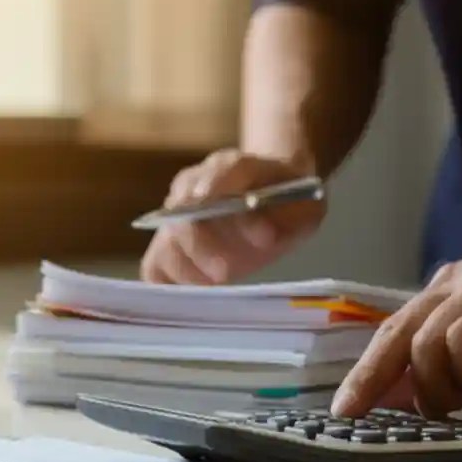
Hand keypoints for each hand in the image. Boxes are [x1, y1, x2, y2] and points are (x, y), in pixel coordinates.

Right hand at [140, 149, 326, 284]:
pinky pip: (155, 267)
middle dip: (201, 245)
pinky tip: (194, 295)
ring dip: (187, 269)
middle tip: (225, 272)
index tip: (257, 233)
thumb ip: (290, 216)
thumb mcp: (306, 205)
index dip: (225, 193)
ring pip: (166, 242)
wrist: (271, 197)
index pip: (222, 171)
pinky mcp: (171, 246)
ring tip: (213, 287)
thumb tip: (262, 236)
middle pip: (182, 212)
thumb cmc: (289, 202)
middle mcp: (194, 187)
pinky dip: (168, 284)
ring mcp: (177, 217)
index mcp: (231, 166)